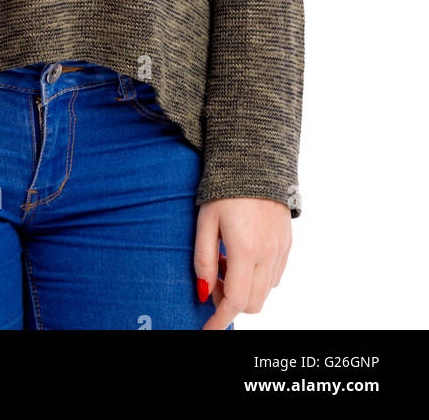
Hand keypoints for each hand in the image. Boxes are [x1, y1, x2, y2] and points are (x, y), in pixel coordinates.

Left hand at [194, 198, 291, 329]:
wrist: (255, 160)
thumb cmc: (224, 189)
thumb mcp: (205, 222)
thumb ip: (203, 260)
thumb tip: (203, 293)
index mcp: (246, 250)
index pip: (235, 301)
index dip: (220, 320)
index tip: (207, 330)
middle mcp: (268, 254)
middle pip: (252, 303)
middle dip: (230, 301)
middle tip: (214, 277)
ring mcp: (281, 250)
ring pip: (265, 292)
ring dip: (244, 288)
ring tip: (226, 260)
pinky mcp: (288, 244)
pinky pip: (274, 276)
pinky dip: (258, 277)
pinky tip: (243, 254)